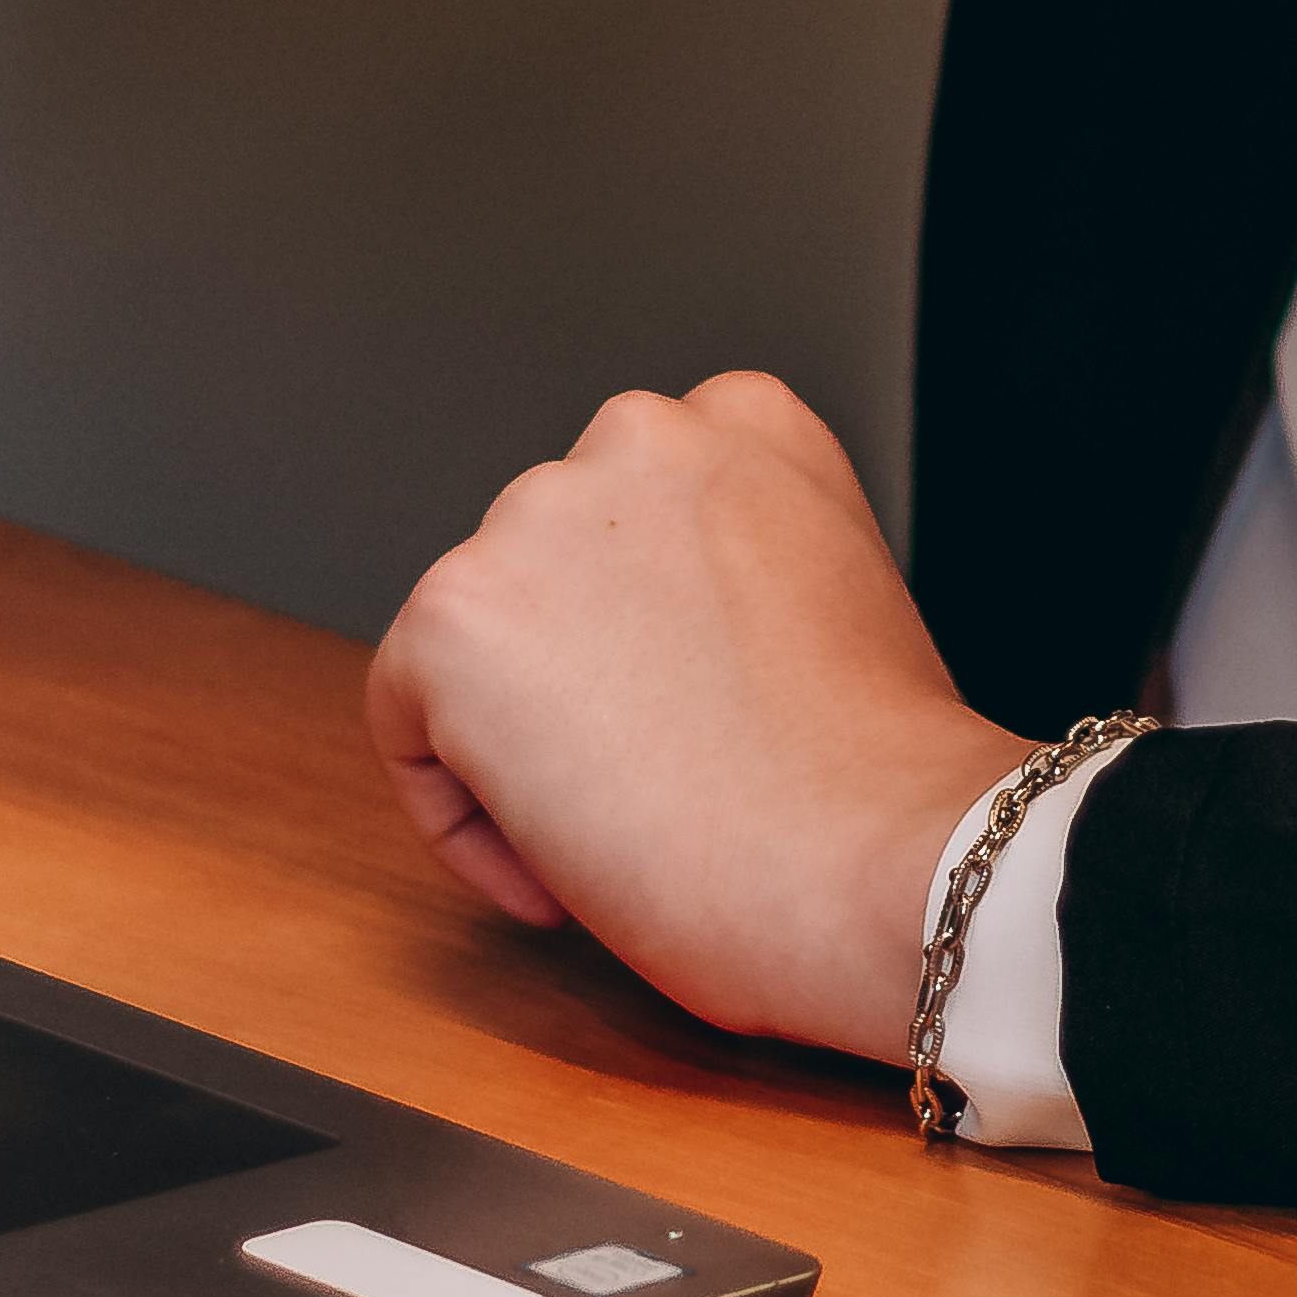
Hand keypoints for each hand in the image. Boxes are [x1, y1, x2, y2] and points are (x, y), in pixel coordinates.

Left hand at [364, 374, 1020, 1064]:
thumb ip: (740, 579)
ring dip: (524, 744)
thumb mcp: (841, 606)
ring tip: (621, 835)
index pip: (635, 514)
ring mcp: (535, 517)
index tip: (691, 718)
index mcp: (746, 421)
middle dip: (581, 682)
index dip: (649, 635)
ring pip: (481, 651)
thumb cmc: (886, 785)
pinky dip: (467, 817)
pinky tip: (563, 875)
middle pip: (548, 574)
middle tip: (653, 789)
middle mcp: (636, 437)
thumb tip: (661, 650)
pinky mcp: (454, 617)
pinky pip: (411, 729)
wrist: (882, 861)